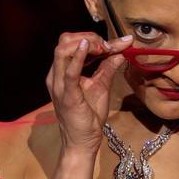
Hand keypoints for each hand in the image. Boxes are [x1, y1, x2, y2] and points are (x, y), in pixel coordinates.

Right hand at [46, 30, 132, 153]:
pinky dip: (78, 56)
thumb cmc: (89, 116)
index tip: (114, 44)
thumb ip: (109, 66)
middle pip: (65, 41)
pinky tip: (88, 46)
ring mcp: (59, 84)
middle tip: (108, 46)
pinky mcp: (66, 94)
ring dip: (85, 43)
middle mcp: (56, 74)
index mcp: (62, 71)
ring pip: (63, 50)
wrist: (83, 141)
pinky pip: (69, 71)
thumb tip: (122, 50)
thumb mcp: (101, 85)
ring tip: (103, 48)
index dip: (93, 38)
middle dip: (88, 37)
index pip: (72, 43)